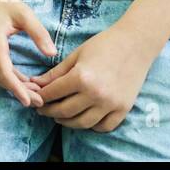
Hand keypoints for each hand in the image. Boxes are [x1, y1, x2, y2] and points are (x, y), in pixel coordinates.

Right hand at [0, 0, 57, 107]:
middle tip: (41, 102)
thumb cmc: (1, 1)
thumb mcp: (24, 13)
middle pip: (2, 79)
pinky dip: (10, 78)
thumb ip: (38, 33)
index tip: (30, 101)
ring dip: (15, 86)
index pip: (5, 73)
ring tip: (36, 95)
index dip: (18, 89)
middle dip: (20, 92)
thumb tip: (52, 54)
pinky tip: (24, 82)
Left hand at [29, 26, 153, 131]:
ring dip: (67, 122)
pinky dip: (92, 126)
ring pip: (83, 123)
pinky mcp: (123, 109)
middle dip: (50, 111)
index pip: (53, 93)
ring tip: (59, 117)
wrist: (135, 43)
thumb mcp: (75, 55)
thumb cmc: (103, 44)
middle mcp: (96, 94)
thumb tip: (36, 83)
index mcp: (81, 77)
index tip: (34, 97)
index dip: (41, 97)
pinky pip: (104, 127)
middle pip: (65, 111)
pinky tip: (83, 119)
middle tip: (42, 109)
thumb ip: (56, 72)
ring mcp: (111, 104)